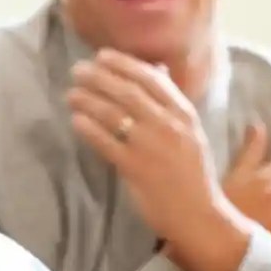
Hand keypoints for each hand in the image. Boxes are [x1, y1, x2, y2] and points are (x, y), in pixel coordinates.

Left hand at [67, 49, 250, 270]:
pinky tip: (75, 121)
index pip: (150, 78)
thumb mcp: (191, 132)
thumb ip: (172, 103)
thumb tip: (156, 70)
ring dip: (88, 100)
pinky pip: (106, 143)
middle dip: (99, 77)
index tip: (101, 56)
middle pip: (128, 91)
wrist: (200, 214)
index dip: (123, 64)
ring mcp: (151, 146)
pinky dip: (89, 129)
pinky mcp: (135, 168)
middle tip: (77, 70)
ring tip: (71, 94)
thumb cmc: (192, 172)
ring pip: (114, 114)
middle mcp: (169, 125)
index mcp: (184, 114)